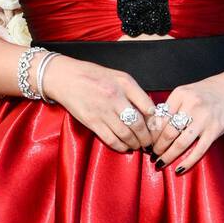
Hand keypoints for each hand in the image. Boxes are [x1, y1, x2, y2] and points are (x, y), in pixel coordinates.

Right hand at [40, 55, 157, 152]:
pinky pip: (110, 139)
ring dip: (135, 144)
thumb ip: (134, 91)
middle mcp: (115, 97)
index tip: (157, 128)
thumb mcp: (118, 76)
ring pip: (126, 134)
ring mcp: (103, 111)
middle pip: (138, 124)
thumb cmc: (93, 75)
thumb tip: (148, 111)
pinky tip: (125, 147)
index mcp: (125, 84)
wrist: (66, 78)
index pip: (148, 106)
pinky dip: (120, 146)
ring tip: (138, 146)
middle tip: (149, 142)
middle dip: (146, 137)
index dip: (155, 121)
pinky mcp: (92, 122)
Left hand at [149, 65, 223, 174]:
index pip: (160, 117)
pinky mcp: (215, 130)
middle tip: (152, 154)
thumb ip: (172, 106)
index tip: (146, 141)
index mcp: (180, 94)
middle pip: (168, 132)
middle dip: (157, 147)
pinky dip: (187, 162)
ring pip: (180, 143)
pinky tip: (179, 168)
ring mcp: (204, 119)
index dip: (151, 133)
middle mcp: (191, 105)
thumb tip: (153, 127)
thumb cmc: (207, 92)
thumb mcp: (187, 92)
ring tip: (161, 162)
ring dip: (168, 156)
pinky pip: (198, 150)